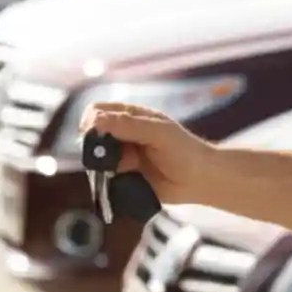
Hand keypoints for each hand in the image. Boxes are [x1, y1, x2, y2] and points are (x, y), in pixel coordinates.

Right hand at [77, 102, 211, 203]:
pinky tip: (128, 179)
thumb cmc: (184, 149)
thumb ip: (129, 126)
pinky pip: (105, 178)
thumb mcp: (158, 132)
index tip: (93, 134)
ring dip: (105, 165)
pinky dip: (109, 179)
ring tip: (128, 168)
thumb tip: (96, 120)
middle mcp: (123, 135)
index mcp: (131, 116)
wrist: (200, 180)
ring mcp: (122, 156)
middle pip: (92, 135)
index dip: (90, 120)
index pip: (98, 111)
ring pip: (96, 158)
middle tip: (112, 156)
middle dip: (96, 146)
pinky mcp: (124, 177)